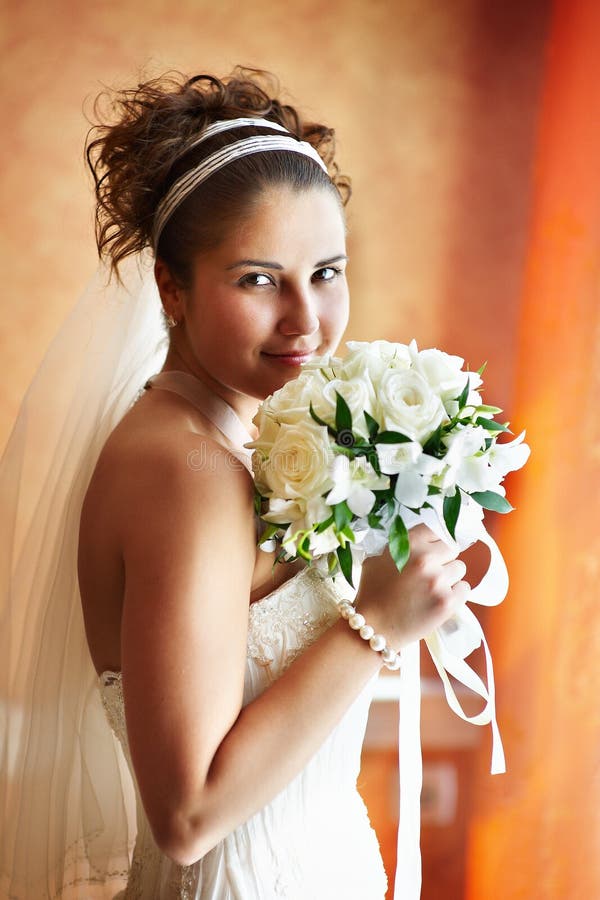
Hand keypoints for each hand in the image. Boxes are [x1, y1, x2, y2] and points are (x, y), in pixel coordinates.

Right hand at [356, 524, 469, 648]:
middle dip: (444, 559)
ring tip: (431, 589)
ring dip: (450, 577)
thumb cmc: (373, 593)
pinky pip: (464, 589)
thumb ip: (400, 544)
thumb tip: (424, 538)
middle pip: (452, 548)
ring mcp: (438, 580)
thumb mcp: (378, 558)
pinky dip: (455, 594)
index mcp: (408, 543)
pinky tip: (438, 600)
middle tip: (431, 573)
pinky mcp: (448, 602)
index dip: (435, 541)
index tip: (434, 549)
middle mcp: (425, 558)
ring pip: (459, 568)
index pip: (437, 529)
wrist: (375, 628)